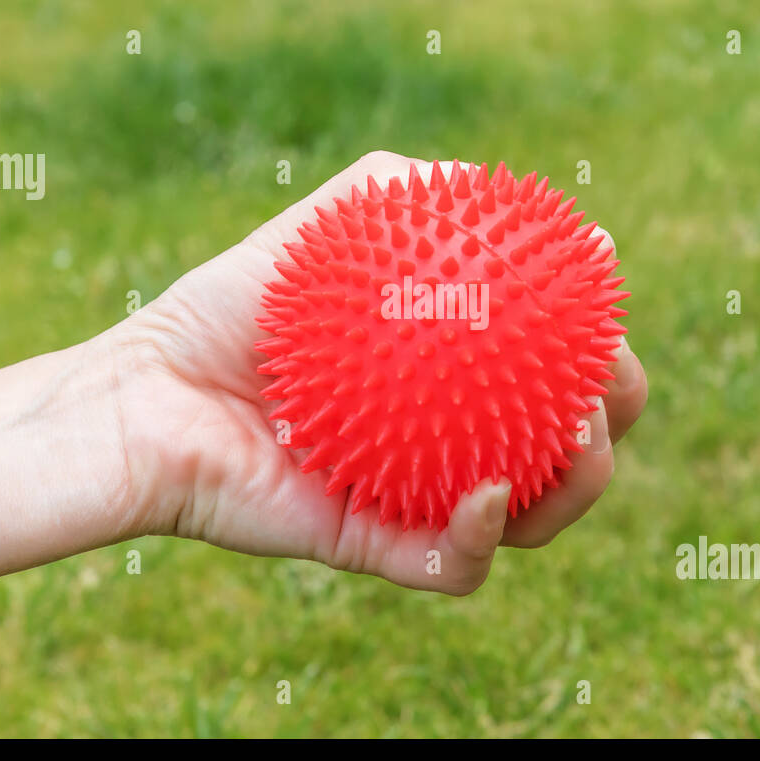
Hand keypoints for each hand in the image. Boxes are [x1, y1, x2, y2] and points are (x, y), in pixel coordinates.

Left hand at [104, 151, 647, 594]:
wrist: (150, 392)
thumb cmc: (236, 304)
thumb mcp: (332, 219)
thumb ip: (418, 192)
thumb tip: (535, 203)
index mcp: (449, 376)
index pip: (554, 376)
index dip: (607, 364)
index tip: (609, 330)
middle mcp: (444, 441)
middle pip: (563, 457)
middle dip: (606, 437)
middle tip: (601, 401)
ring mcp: (417, 502)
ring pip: (530, 522)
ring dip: (573, 494)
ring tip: (569, 448)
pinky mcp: (380, 551)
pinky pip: (453, 568)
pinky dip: (480, 537)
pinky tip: (484, 493)